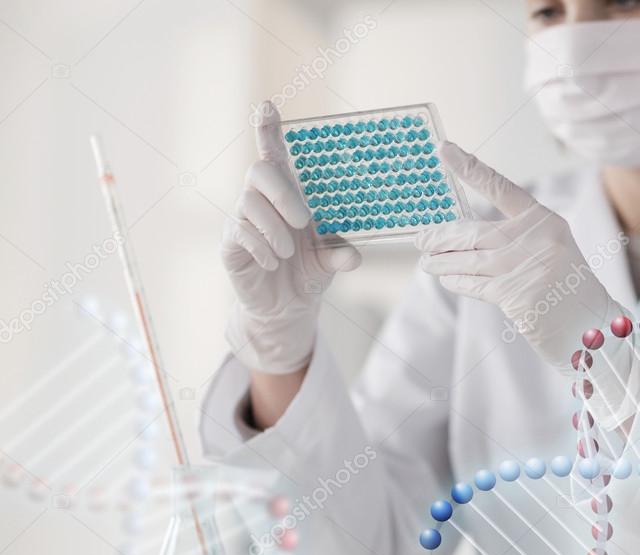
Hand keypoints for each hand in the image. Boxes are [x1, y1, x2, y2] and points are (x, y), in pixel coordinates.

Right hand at [223, 101, 360, 373]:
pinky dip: (261, 247)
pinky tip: (273, 262)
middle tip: (304, 219)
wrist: (287, 308)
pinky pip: (239, 233)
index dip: (268, 128)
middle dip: (281, 191)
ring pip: (248, 203)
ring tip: (289, 252)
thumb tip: (354, 257)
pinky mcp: (230, 243)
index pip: (274, 154)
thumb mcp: (331, 262)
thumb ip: (341, 254)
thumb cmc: (309, 272)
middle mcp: (261, 200)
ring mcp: (242, 219)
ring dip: (274, 227)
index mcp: (287, 194)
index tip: (267, 105)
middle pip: (258, 171)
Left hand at [416, 142, 627, 374]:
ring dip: (440, 262)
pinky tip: (447, 279)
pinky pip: (473, 284)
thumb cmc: (569, 291)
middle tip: (420, 239)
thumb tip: (465, 237)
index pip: (500, 187)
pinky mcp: (514, 293)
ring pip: (467, 260)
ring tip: (426, 262)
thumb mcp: (551, 252)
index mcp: (545, 221)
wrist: (594, 328)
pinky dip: (456, 282)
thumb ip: (517, 240)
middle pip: (473, 232)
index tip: (445, 150)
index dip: (469, 168)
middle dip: (441, 237)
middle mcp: (535, 238)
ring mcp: (525, 266)